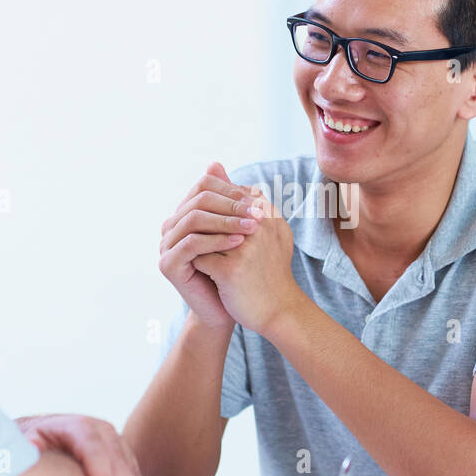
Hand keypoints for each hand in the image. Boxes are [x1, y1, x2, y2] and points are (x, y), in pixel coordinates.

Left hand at [14, 414, 145, 475]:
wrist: (43, 436)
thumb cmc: (31, 443)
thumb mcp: (22, 443)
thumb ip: (22, 455)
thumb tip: (17, 469)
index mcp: (78, 426)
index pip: (95, 449)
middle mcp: (104, 435)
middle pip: (120, 469)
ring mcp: (118, 449)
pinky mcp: (125, 466)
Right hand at [158, 162, 263, 329]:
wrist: (226, 307)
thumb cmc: (235, 268)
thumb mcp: (237, 231)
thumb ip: (234, 204)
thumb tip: (237, 174)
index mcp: (184, 214)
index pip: (203, 187)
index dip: (231, 190)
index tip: (258, 198)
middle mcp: (171, 226)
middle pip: (198, 200)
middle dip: (231, 204)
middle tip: (258, 211)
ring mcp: (166, 245)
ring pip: (194, 219)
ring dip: (225, 220)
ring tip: (253, 226)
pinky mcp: (168, 264)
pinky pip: (191, 244)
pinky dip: (216, 240)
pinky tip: (239, 242)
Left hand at [191, 204, 302, 336]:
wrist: (279, 310)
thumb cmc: (269, 269)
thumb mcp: (264, 228)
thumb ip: (239, 197)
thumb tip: (212, 166)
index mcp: (267, 212)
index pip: (225, 196)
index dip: (215, 213)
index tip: (213, 228)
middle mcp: (258, 226)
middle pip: (212, 212)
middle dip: (201, 226)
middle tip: (196, 240)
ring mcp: (245, 247)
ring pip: (202, 234)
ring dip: (196, 243)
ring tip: (196, 254)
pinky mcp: (231, 269)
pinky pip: (199, 257)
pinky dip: (196, 264)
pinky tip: (200, 272)